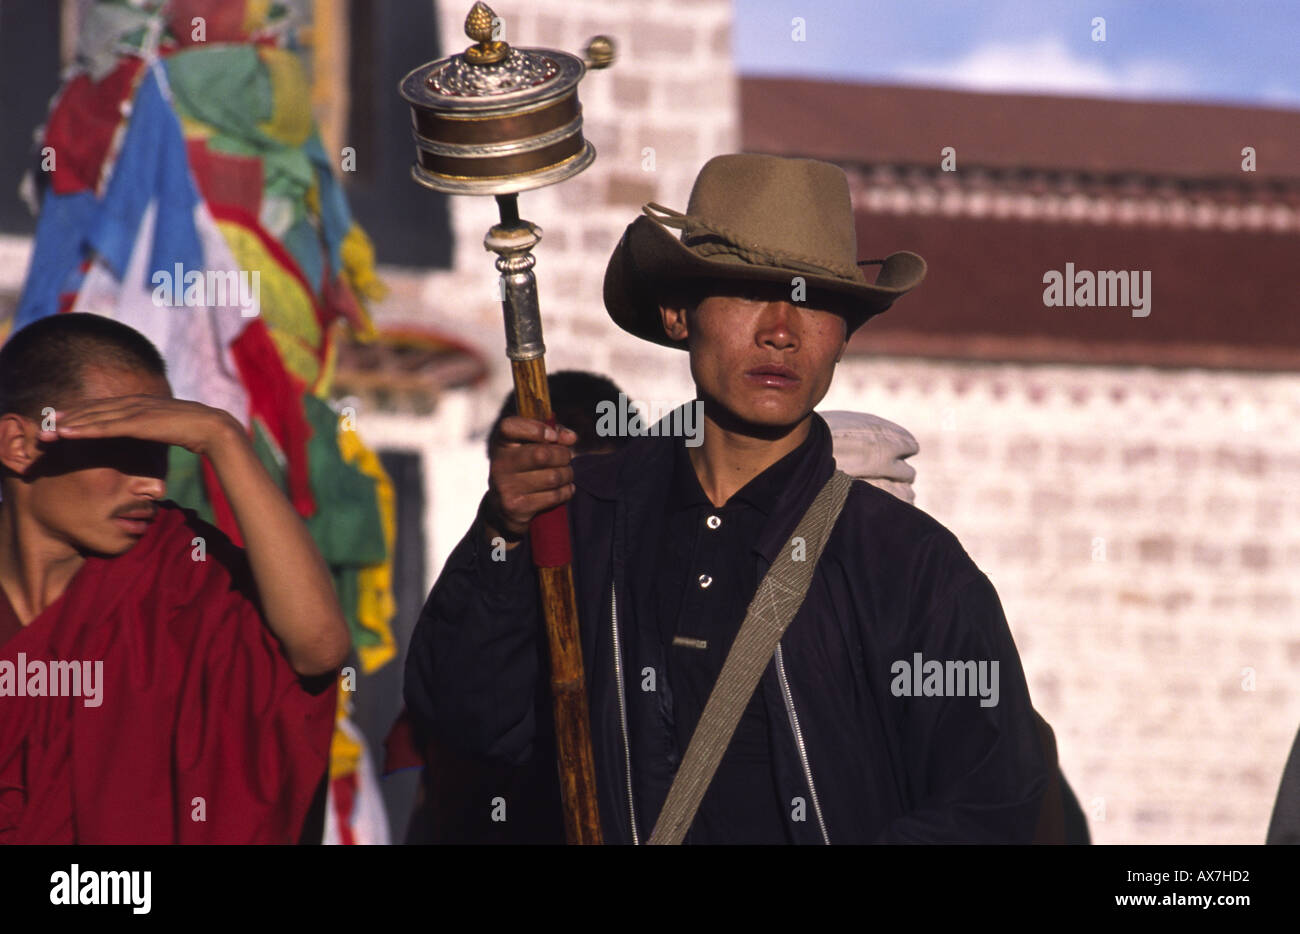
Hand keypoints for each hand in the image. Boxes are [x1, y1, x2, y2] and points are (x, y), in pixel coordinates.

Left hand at [40, 395, 239, 456]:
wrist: (215, 428)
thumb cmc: (196, 432)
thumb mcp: (169, 429)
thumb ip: (155, 428)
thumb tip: (151, 436)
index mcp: (142, 404)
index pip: (106, 407)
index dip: (83, 412)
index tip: (62, 419)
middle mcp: (136, 403)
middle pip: (95, 409)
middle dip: (69, 416)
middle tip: (45, 423)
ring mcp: (137, 411)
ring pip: (96, 417)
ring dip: (70, 423)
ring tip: (48, 430)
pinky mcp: (140, 422)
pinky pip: (106, 427)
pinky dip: (85, 429)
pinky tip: (68, 433)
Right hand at [485, 416, 578, 539]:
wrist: (503, 508)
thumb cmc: (525, 468)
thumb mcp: (532, 446)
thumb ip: (553, 434)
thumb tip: (570, 438)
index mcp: (501, 443)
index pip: (510, 427)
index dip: (536, 429)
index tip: (552, 436)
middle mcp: (500, 464)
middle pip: (542, 455)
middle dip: (563, 455)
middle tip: (566, 458)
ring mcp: (506, 487)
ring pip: (553, 477)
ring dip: (567, 475)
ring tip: (565, 474)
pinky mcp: (516, 507)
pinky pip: (554, 496)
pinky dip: (566, 491)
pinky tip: (564, 489)